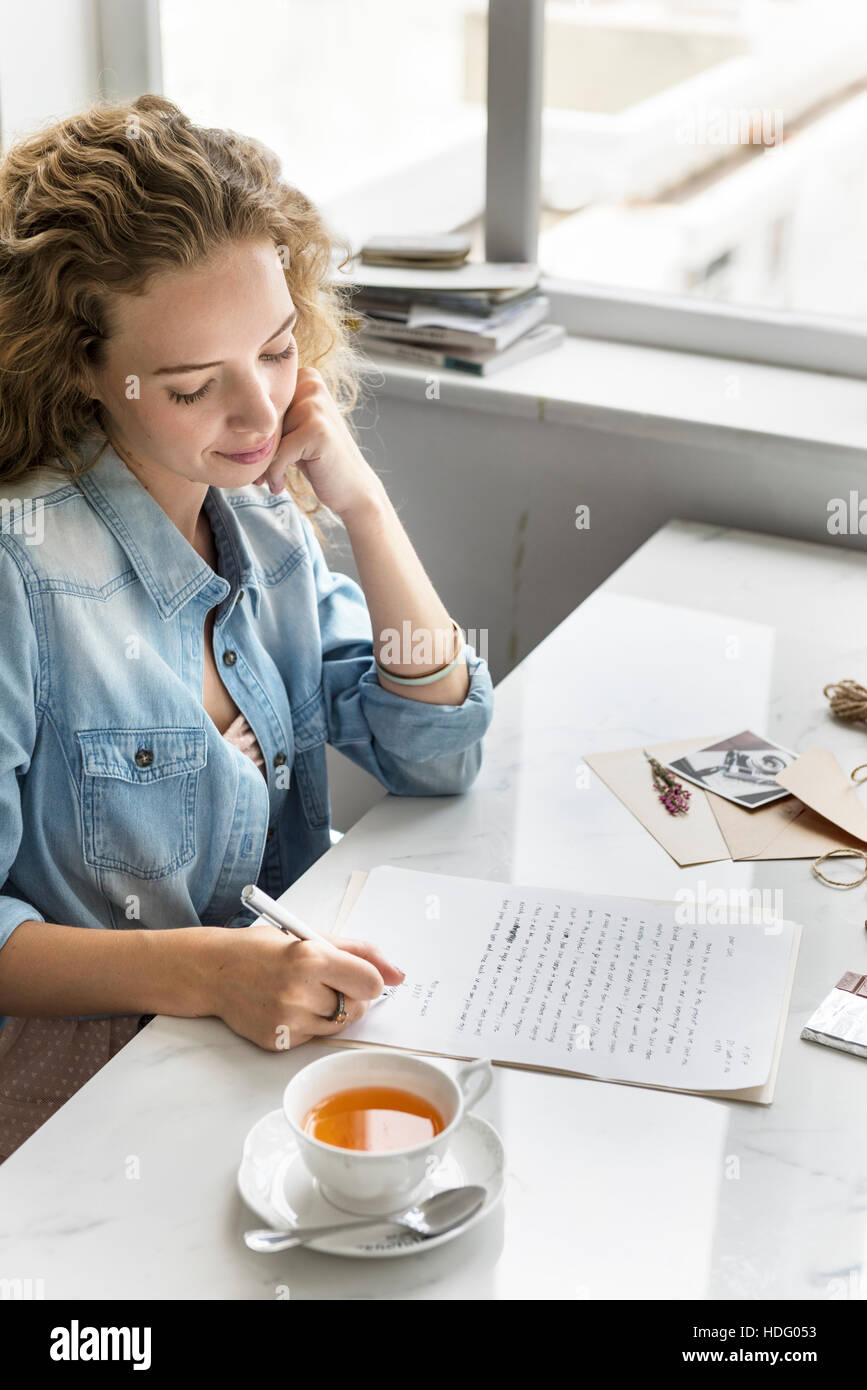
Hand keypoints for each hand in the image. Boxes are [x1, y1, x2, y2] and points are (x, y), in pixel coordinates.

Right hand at [203, 923, 404, 1051]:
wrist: (212, 971)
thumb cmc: (263, 949)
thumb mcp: (310, 936)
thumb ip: (360, 952)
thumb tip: (399, 974)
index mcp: (311, 958)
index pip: (371, 983)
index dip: (370, 979)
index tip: (358, 973)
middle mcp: (299, 992)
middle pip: (358, 1007)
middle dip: (351, 994)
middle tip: (326, 980)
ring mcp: (287, 1020)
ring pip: (340, 1025)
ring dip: (333, 1010)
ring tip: (305, 991)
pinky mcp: (278, 1041)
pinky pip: (315, 1037)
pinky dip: (311, 1024)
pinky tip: (288, 1006)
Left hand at [252, 367, 382, 519]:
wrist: (353, 489)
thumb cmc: (318, 460)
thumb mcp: (293, 429)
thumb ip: (270, 414)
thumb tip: (222, 415)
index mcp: (305, 376)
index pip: (258, 400)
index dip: (252, 429)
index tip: (251, 454)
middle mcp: (310, 383)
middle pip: (261, 417)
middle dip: (255, 448)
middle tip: (257, 473)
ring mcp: (315, 404)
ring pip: (267, 437)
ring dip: (262, 463)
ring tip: (272, 479)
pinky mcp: (316, 429)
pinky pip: (277, 455)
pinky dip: (274, 474)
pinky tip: (281, 485)